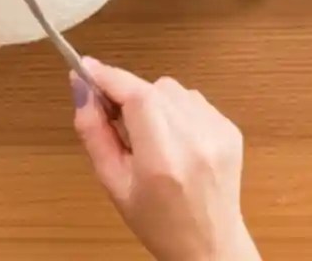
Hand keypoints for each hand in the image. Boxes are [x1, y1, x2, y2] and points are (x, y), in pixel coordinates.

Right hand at [72, 59, 258, 260]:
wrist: (209, 245)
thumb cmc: (156, 220)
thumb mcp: (112, 182)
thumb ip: (93, 132)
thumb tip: (80, 87)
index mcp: (163, 160)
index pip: (136, 96)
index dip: (109, 77)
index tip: (85, 69)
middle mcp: (196, 140)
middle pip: (152, 88)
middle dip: (128, 95)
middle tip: (118, 122)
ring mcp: (218, 132)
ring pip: (172, 90)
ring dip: (154, 103)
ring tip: (151, 137)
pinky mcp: (231, 129)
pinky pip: (192, 100)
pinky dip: (176, 111)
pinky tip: (175, 140)